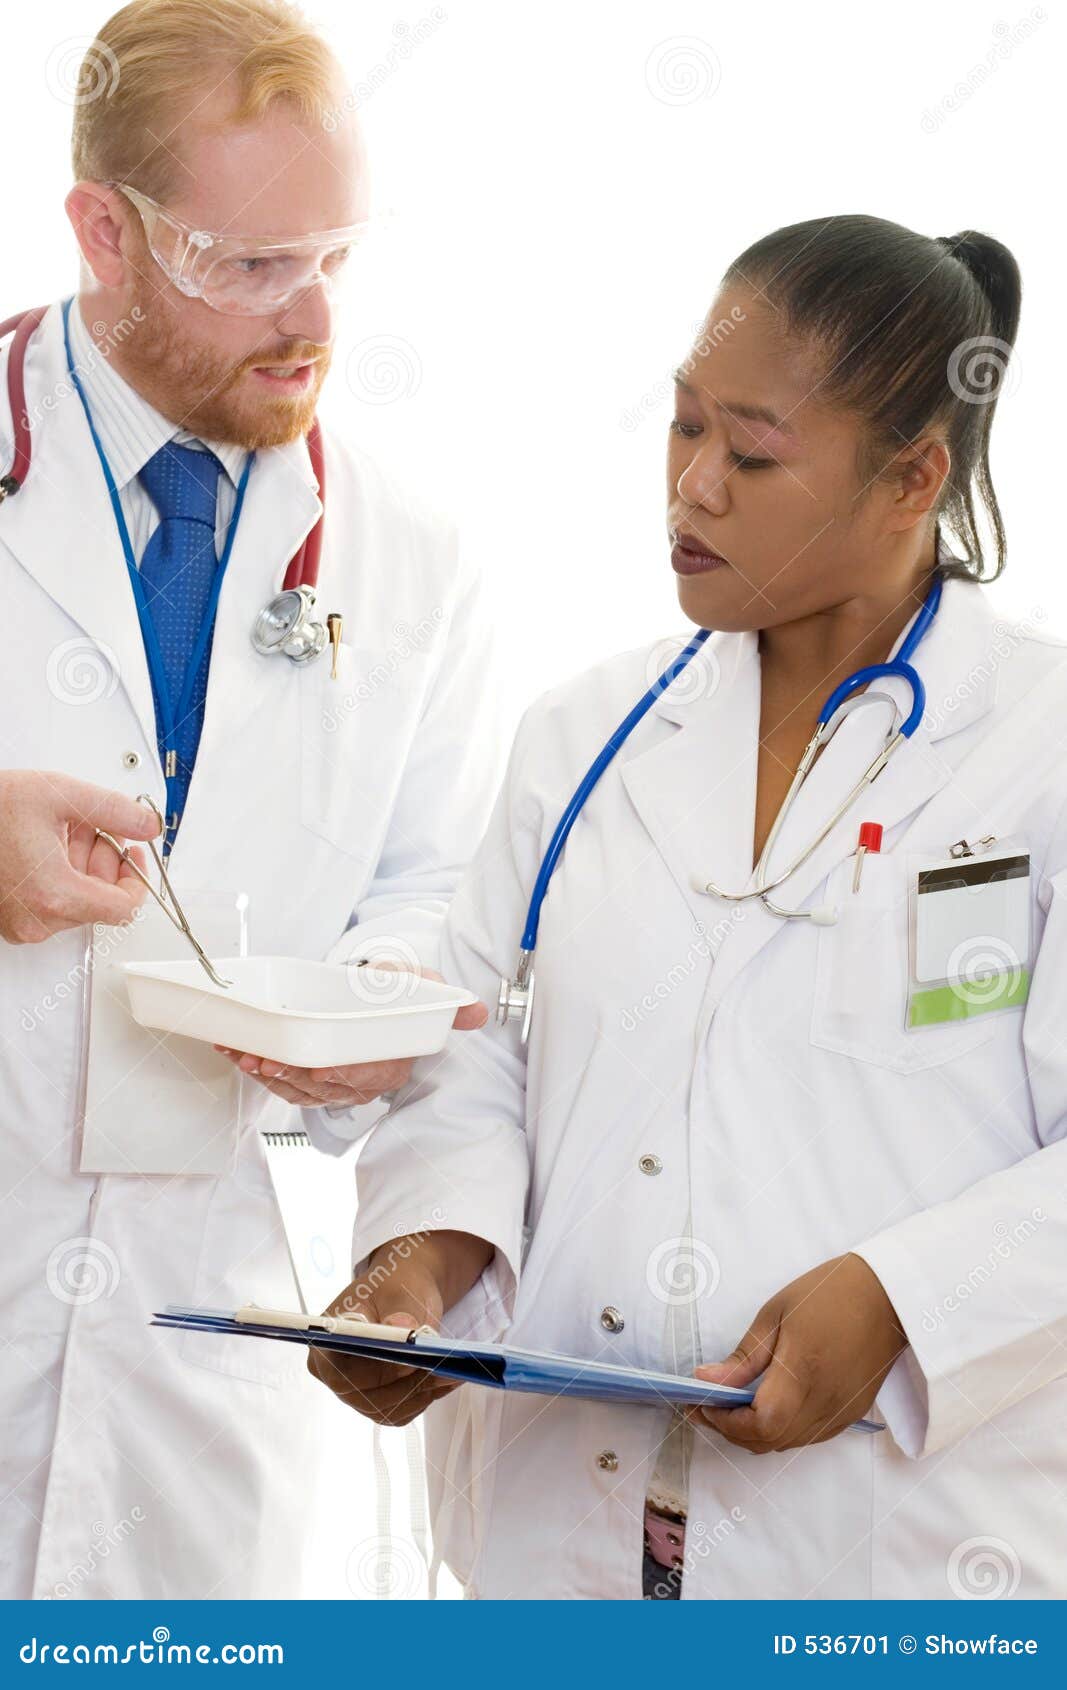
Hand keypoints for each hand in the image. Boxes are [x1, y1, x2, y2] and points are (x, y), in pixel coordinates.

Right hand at [0, 770, 160, 942]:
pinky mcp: (8, 921)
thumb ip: (115, 810)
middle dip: (104, 861)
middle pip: (99, 902)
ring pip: (75, 902)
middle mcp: (37, 920)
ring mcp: (20, 925)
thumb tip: (147, 824)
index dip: (137, 878)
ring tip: (60, 830)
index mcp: (54, 895)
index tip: (134, 855)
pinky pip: (49, 904)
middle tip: (92, 827)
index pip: (124, 908)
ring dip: (80, 865)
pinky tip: (43, 846)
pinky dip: (57, 876)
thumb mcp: (60, 794)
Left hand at [215, 966, 487, 1108]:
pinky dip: (257, 1068)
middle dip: (289, 1074)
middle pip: (322, 1084)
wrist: (377, 996)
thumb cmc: (397, 993)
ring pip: (295, 1086)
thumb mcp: (425, 990)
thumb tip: (475, 1011)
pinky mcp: (306, 1078)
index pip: (366, 1074)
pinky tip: (238, 1052)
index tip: (320, 1069)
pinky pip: (280, 1081)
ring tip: (242, 1053)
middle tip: (263, 1058)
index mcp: (389, 1062)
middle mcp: (359, 1079)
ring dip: (265, 1072)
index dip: (342, 1074)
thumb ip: (446, 1002)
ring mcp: (330, 1082)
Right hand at [307, 1230, 492, 1426]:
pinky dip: (425, 1398)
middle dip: (407, 1385)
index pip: (340, 1371)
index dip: (374, 1371)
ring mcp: (355, 1390)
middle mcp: (333, 1371)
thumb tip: (401, 1329)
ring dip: (421, 1394)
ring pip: (387, 1409)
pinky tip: (446, 1379)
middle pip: (366, 1396)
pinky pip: (401, 1412)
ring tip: (451, 1372)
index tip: (409, 1360)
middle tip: (444, 1369)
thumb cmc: (395, 1285)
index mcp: (326, 1340)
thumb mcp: (399, 1289)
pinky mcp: (377, 1400)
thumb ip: (400, 1309)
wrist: (405, 1293)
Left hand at [689, 1253, 906, 1452]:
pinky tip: (766, 1407)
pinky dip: (780, 1430)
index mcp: (804, 1373)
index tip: (700, 1404)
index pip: (759, 1424)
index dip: (725, 1422)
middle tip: (705, 1407)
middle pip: (770, 1441)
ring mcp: (840, 1414)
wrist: (888, 1296)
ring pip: (786, 1443)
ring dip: (754, 1433)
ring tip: (730, 1407)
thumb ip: (744, 1357)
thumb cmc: (830, 1293)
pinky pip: (807, 1437)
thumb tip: (706, 1379)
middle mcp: (825, 1403)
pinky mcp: (850, 1415)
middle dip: (731, 1430)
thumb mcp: (777, 1313)